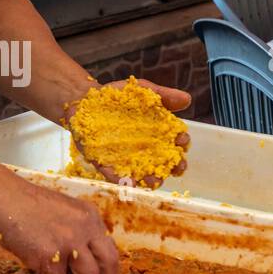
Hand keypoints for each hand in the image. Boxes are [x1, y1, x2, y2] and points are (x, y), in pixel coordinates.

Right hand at [0, 177, 118, 273]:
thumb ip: (77, 231)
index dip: (106, 267)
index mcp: (90, 216)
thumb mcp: (64, 211)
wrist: (4, 197)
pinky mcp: (50, 255)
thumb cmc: (27, 204)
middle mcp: (85, 228)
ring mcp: (69, 241)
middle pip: (109, 263)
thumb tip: (80, 261)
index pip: (110, 247)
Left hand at [71, 78, 191, 189]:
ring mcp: (127, 159)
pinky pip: (116, 176)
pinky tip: (127, 182)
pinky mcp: (106, 164)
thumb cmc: (117, 96)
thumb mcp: (142, 91)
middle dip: (175, 167)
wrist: (85, 100)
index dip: (182, 142)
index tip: (181, 140)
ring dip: (151, 180)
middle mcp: (146, 150)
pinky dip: (122, 180)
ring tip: (153, 181)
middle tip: (177, 167)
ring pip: (144, 175)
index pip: (176, 142)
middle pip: (166, 163)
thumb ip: (164, 95)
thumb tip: (187, 99)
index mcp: (158, 133)